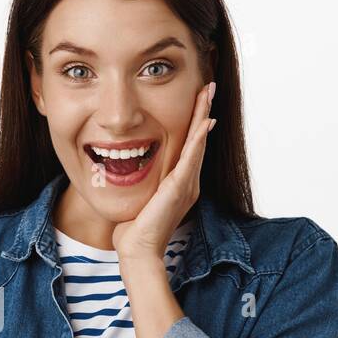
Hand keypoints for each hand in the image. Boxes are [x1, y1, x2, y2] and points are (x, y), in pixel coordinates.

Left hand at [111, 81, 215, 261]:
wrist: (138, 250)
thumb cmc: (133, 230)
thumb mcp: (139, 199)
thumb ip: (142, 183)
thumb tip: (128, 170)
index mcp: (180, 184)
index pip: (189, 146)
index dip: (194, 123)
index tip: (198, 101)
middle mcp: (188, 182)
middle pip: (199, 140)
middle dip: (204, 112)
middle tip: (209, 87)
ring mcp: (187, 185)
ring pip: (199, 144)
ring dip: (204, 117)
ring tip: (209, 94)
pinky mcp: (180, 189)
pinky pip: (192, 159)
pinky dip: (198, 140)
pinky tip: (205, 123)